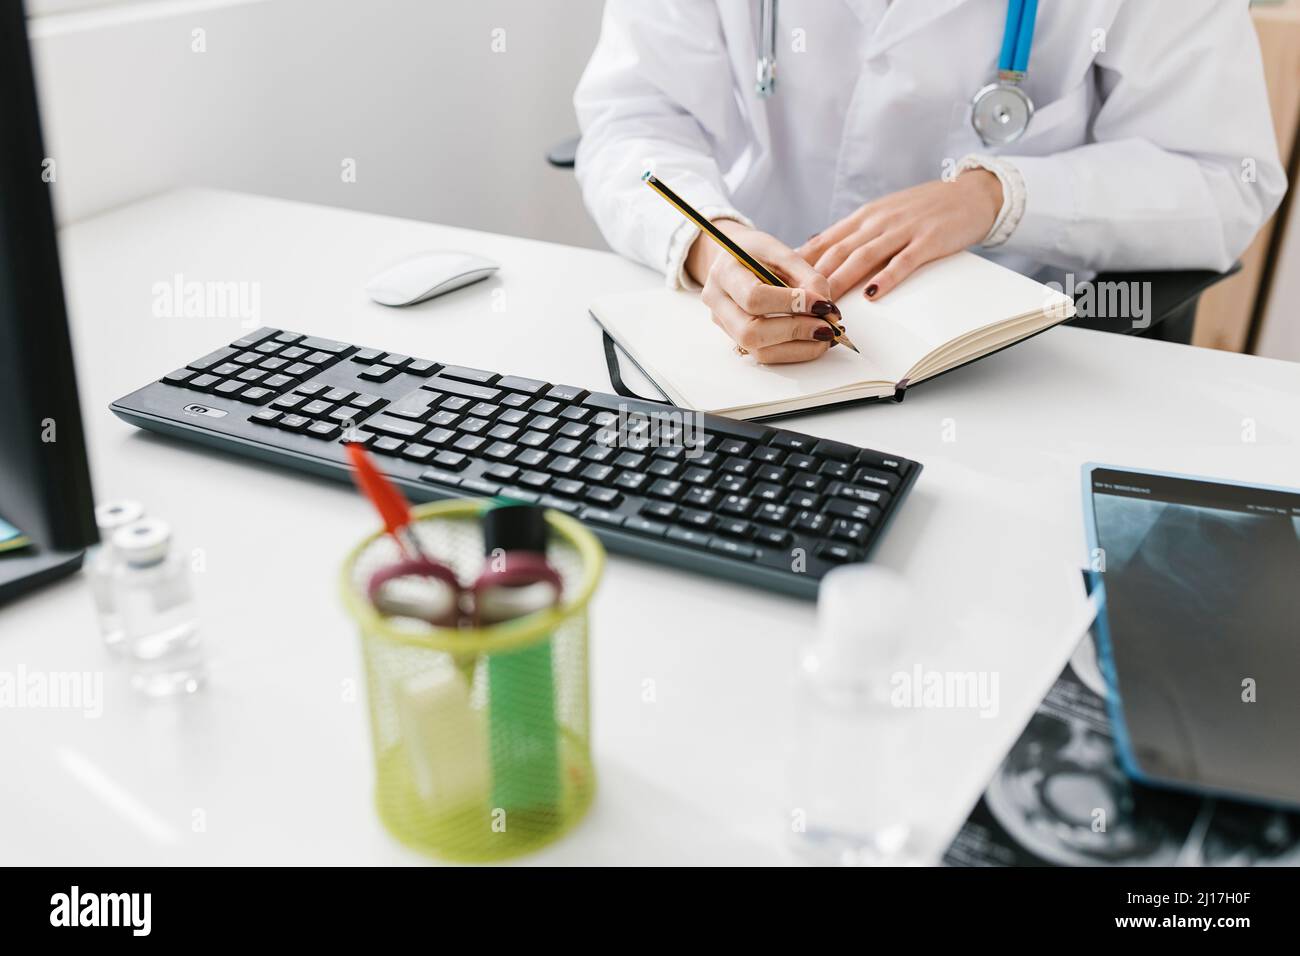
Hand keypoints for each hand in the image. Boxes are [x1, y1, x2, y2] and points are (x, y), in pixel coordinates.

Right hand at [687, 220, 839, 364]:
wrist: (730, 259)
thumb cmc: (756, 253)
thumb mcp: (781, 251)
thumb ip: (806, 275)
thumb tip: (827, 308)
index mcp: (724, 273)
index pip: (754, 297)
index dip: (791, 304)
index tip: (824, 305)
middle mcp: (717, 303)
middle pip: (751, 331)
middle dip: (795, 331)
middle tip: (828, 327)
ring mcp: (724, 325)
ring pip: (758, 351)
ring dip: (798, 348)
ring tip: (825, 337)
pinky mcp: (736, 339)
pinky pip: (764, 355)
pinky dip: (793, 351)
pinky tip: (813, 341)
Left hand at [799, 171, 1002, 300]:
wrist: (970, 194)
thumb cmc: (923, 210)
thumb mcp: (882, 216)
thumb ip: (853, 235)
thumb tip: (816, 256)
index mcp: (863, 217)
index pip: (823, 241)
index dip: (799, 263)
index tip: (778, 283)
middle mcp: (878, 221)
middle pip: (838, 251)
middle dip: (813, 277)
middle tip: (795, 302)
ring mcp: (903, 229)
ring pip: (864, 256)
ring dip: (842, 280)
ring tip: (824, 302)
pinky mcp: (929, 240)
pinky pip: (904, 261)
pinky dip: (886, 277)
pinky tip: (872, 294)